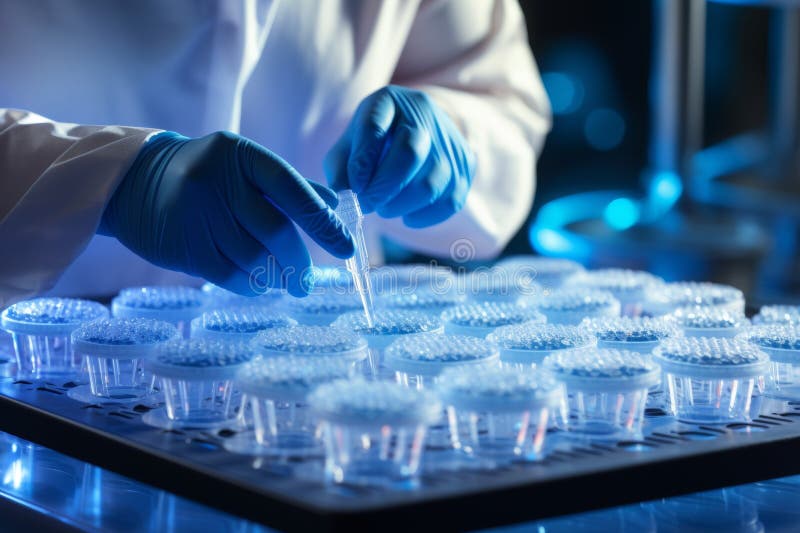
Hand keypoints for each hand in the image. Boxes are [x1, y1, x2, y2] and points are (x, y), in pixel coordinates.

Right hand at [100, 131, 354, 296]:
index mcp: (242, 155)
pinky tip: (259, 284)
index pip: (293, 190)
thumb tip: (334, 205)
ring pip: (254, 258)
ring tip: (283, 281)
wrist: (134, 181)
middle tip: (307, 282)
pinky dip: (252, 285)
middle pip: (275, 231)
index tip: (347, 248)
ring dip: (276, 276)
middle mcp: (218, 181)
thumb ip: (291, 186)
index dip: (324, 222)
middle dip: (299, 262)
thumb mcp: (246, 166)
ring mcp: (197, 214)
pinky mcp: (181, 245)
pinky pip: (229, 275)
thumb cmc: (207, 174)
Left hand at [325, 85, 474, 227]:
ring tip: (385, 208)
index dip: (362, 161)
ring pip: (431, 182)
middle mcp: (423, 113)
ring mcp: (449, 139)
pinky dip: (424, 216)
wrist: (418, 131)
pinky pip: (449, 201)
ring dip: (402, 205)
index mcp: (388, 100)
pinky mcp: (465, 165)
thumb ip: (340, 168)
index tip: (354, 188)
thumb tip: (342, 197)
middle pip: (410, 153)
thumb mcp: (349, 145)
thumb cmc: (375, 143)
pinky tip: (407, 215)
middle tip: (368, 205)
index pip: (374, 126)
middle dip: (384, 188)